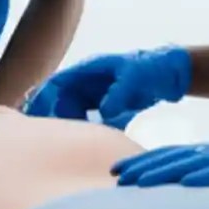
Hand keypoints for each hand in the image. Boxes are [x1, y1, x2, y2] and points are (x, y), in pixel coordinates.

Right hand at [24, 45, 190, 128]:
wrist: (172, 74)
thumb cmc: (153, 68)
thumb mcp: (136, 77)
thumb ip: (119, 93)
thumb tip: (104, 112)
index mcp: (89, 69)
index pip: (58, 83)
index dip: (44, 98)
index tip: (37, 114)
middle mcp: (88, 81)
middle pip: (60, 98)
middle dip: (50, 114)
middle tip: (45, 134)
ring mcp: (96, 93)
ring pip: (72, 109)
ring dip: (67, 123)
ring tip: (63, 140)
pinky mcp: (106, 105)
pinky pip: (89, 118)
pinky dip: (86, 128)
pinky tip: (89, 140)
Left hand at [111, 125, 208, 197]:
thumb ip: (203, 176)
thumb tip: (179, 188)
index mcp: (204, 154)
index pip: (165, 156)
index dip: (139, 162)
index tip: (114, 170)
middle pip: (168, 159)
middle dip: (139, 167)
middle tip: (114, 175)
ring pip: (187, 165)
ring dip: (160, 172)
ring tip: (137, 181)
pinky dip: (201, 177)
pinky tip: (184, 183)